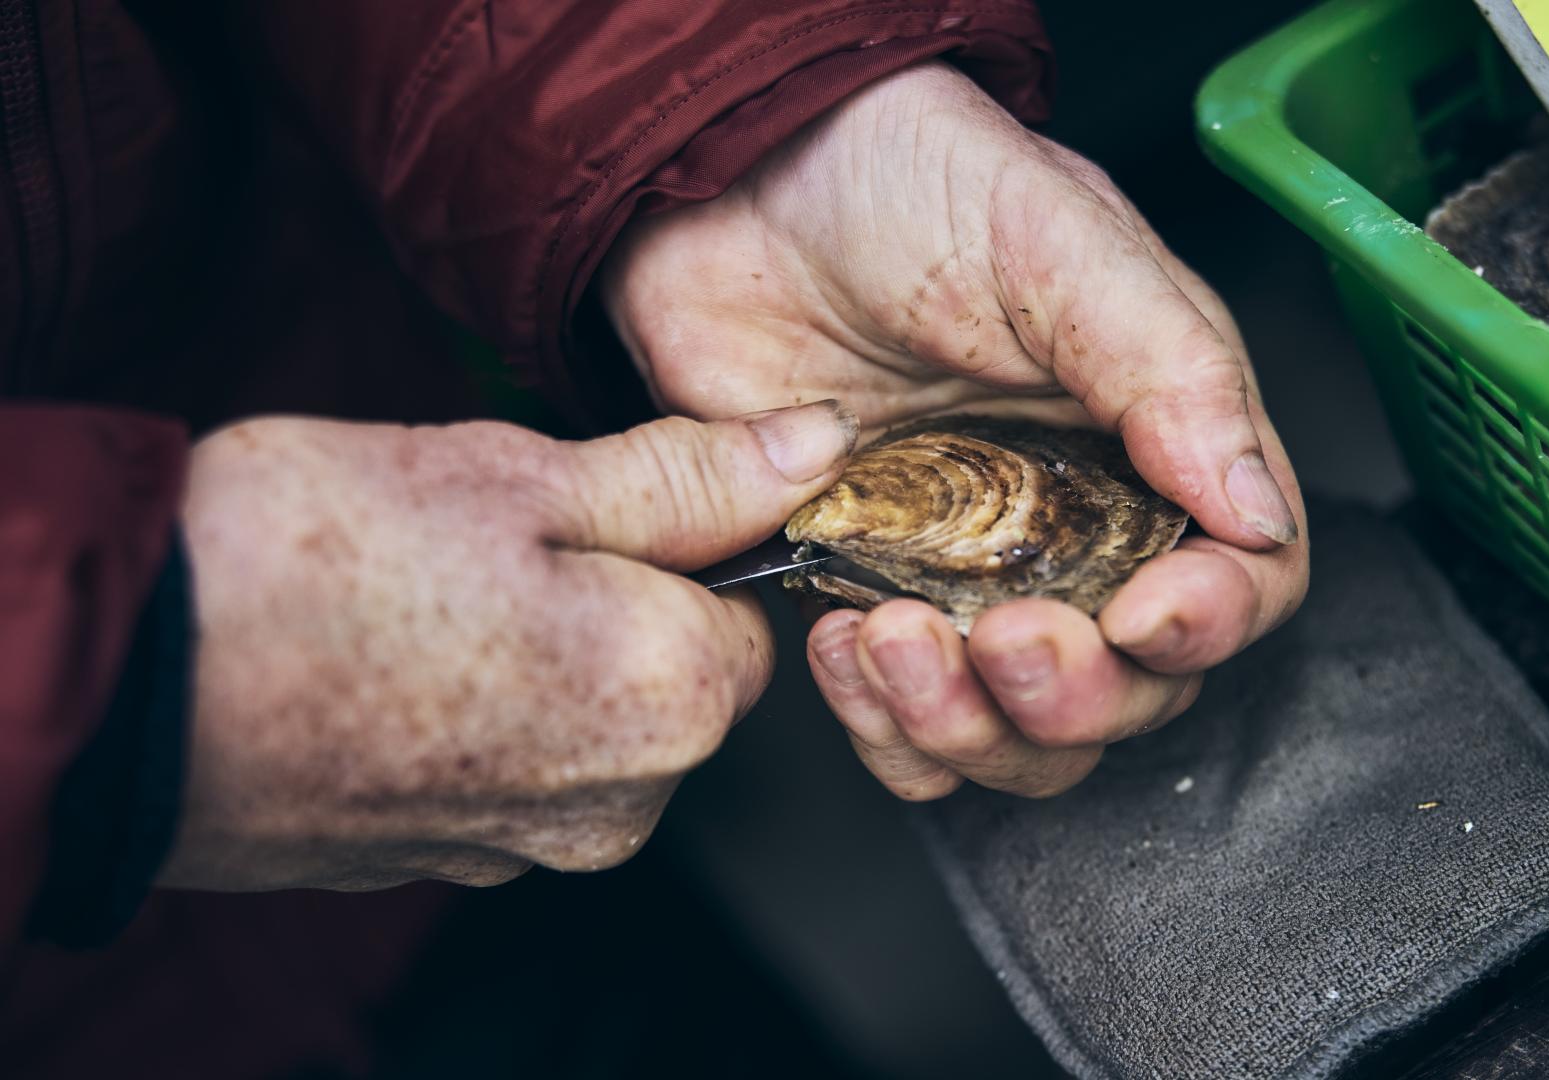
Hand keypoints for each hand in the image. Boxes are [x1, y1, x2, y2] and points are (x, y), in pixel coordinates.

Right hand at [162, 401, 857, 889]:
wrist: (122, 678)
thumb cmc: (315, 559)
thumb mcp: (523, 475)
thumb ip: (688, 477)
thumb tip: (815, 449)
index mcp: (672, 699)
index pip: (749, 615)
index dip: (681, 545)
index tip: (593, 506)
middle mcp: (621, 804)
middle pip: (673, 677)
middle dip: (611, 601)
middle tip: (491, 540)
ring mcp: (523, 846)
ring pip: (588, 723)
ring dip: (539, 655)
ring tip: (424, 597)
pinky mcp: (439, 859)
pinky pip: (506, 770)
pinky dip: (472, 712)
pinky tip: (389, 659)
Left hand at [599, 62, 1306, 799]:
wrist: (740, 178)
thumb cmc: (909, 175)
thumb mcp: (1059, 237)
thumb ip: (1169, 370)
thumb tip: (1255, 510)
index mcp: (1160, 436)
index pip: (1245, 575)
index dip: (1212, 621)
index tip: (1146, 617)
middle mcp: (1082, 525)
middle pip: (1135, 686)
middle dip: (1077, 693)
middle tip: (1005, 639)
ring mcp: (974, 572)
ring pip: (1021, 733)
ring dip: (971, 728)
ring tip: (897, 641)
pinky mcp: (874, 596)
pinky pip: (902, 722)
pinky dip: (881, 724)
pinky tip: (840, 646)